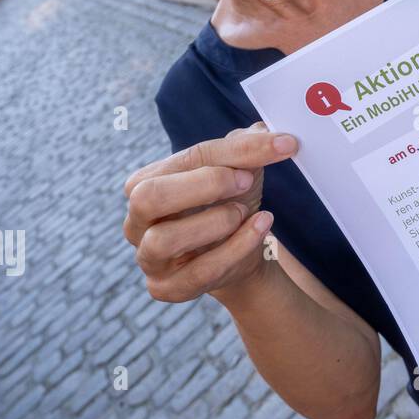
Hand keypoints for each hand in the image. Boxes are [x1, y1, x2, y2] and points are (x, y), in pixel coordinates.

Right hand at [123, 122, 296, 302]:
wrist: (240, 255)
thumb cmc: (230, 204)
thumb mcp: (240, 172)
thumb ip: (246, 149)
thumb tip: (266, 130)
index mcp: (146, 182)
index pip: (185, 159)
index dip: (237, 150)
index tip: (282, 146)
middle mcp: (137, 220)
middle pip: (148, 197)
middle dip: (204, 185)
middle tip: (246, 180)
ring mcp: (148, 257)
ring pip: (164, 240)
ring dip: (215, 222)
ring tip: (245, 212)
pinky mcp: (165, 288)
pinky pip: (195, 274)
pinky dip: (234, 251)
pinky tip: (259, 231)